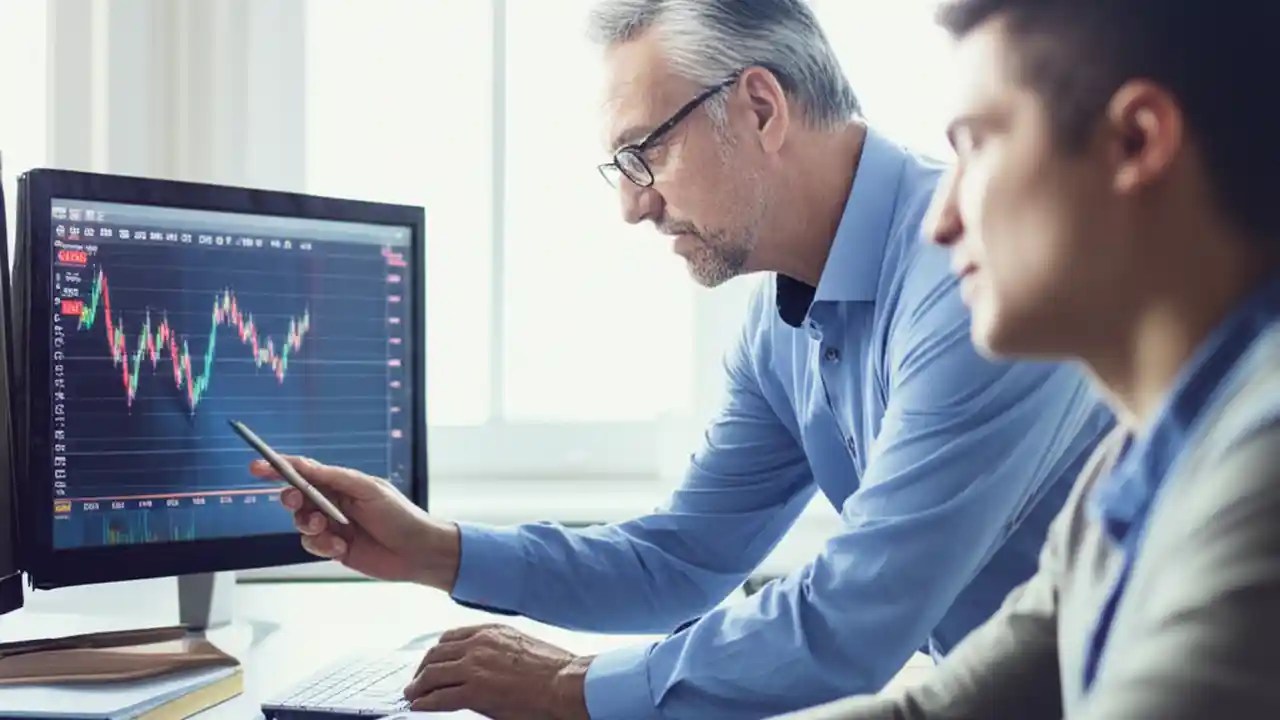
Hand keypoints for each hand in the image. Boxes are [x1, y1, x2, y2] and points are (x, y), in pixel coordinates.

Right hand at [250, 455, 459, 588]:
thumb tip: (304, 466)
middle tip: (297, 501)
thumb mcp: (369, 490)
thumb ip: (335, 478)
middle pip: (297, 497)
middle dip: (292, 499)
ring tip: (330, 530)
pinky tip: (340, 547)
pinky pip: (311, 545)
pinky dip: (321, 546)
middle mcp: (334, 502)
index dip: (279, 468)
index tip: (257, 467)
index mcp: (342, 483)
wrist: (418, 552)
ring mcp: (333, 526)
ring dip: (310, 526)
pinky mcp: (334, 548)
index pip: (305, 472)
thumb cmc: (400, 515)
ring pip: (301, 523)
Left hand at [403, 625, 590, 719]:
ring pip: (432, 675)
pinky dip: (425, 703)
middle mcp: (477, 645)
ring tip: (412, 695)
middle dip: (422, 668)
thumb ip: (498, 648)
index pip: (450, 637)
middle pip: (436, 654)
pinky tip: (419, 707)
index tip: (431, 661)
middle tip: (416, 681)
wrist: (565, 683)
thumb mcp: (521, 643)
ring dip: (418, 687)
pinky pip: (439, 697)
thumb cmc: (553, 667)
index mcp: (490, 631)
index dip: (436, 652)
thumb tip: (485, 662)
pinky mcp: (475, 691)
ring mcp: (474, 667)